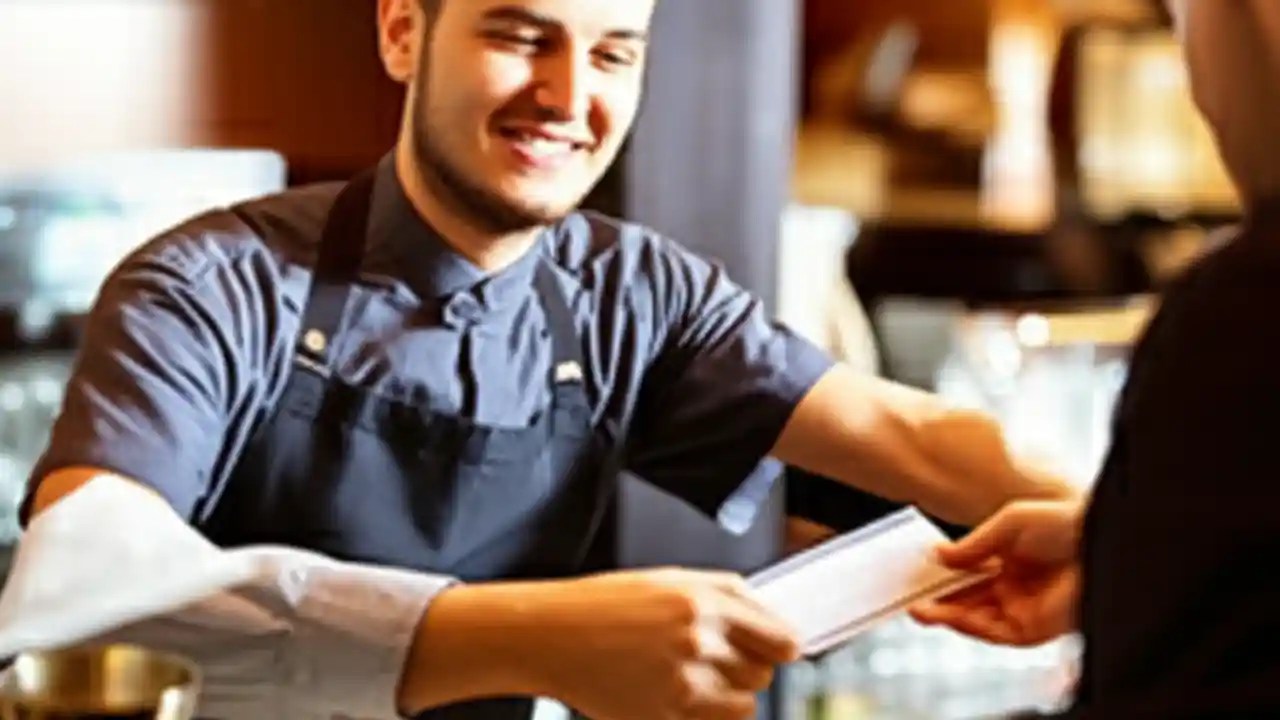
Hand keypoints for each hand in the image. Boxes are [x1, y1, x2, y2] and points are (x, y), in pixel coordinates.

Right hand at [535, 567, 800, 719]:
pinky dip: (700, 715)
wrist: (552, 637)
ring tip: (696, 680)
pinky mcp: (664, 719)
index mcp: (702, 602)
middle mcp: (697, 643)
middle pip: (763, 674)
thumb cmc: (605, 605)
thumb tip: (771, 619)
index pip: (779, 639)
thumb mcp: (669, 580)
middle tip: (719, 659)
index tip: (780, 650)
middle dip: (749, 669)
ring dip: (729, 696)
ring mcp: (681, 686)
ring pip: (744, 706)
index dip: (782, 647)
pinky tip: (672, 694)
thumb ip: (726, 595)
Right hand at [909, 499, 1084, 646]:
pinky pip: (992, 632)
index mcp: (1010, 562)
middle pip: (966, 601)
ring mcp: (1022, 610)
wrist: (1104, 540)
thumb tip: (940, 555)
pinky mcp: (1032, 629)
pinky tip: (947, 613)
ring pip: (974, 620)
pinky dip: (966, 625)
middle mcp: (1014, 588)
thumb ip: (974, 544)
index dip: (943, 576)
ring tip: (919, 609)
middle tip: (909, 599)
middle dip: (937, 602)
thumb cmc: (1067, 522)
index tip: (917, 574)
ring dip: (945, 616)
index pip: (968, 575)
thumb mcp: (1010, 523)